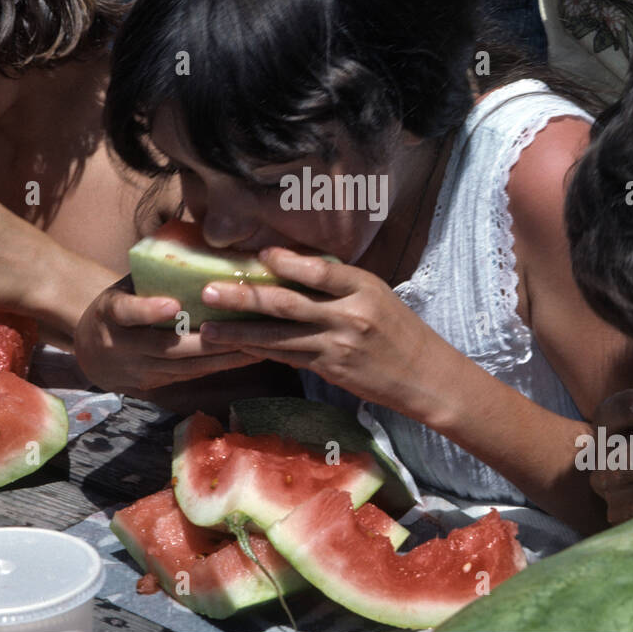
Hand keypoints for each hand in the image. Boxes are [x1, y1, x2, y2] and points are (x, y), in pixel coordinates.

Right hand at [74, 279, 258, 395]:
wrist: (89, 351)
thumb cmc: (119, 307)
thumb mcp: (124, 286)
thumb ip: (154, 271)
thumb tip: (199, 234)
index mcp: (110, 313)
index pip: (126, 312)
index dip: (148, 310)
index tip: (173, 304)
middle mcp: (120, 346)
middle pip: (166, 347)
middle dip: (207, 340)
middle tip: (243, 327)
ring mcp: (136, 370)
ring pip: (183, 366)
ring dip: (221, 357)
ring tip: (256, 344)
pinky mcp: (152, 385)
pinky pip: (188, 376)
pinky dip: (218, 367)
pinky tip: (245, 357)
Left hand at [194, 247, 453, 418]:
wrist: (425, 376)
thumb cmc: (399, 330)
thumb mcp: (377, 295)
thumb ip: (339, 283)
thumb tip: (291, 264)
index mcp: (364, 287)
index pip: (321, 271)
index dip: (288, 263)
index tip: (259, 255)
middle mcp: (350, 315)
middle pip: (288, 303)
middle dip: (244, 298)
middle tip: (209, 292)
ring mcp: (338, 345)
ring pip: (279, 336)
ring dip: (239, 332)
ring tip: (207, 328)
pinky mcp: (331, 370)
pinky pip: (288, 357)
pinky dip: (260, 350)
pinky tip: (237, 346)